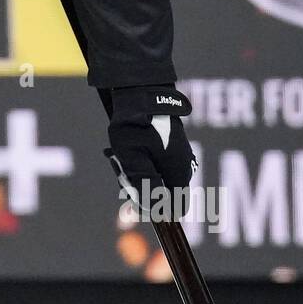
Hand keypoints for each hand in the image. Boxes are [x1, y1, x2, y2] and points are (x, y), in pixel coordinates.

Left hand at [105, 85, 195, 220]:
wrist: (141, 92)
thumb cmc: (135, 126)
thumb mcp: (134, 159)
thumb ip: (144, 186)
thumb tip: (155, 211)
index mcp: (179, 174)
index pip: (176, 209)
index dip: (154, 209)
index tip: (133, 199)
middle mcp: (183, 168)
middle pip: (162, 194)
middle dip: (139, 188)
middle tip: (122, 173)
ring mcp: (177, 156)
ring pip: (155, 178)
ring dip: (135, 174)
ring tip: (119, 157)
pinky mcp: (168, 146)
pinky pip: (153, 164)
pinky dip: (138, 161)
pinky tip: (125, 150)